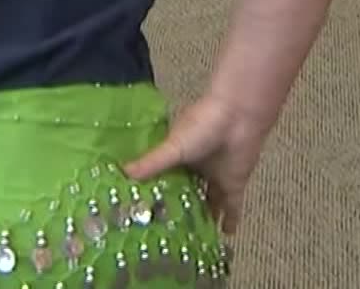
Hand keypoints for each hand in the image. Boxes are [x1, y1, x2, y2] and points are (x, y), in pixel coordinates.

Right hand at [122, 96, 270, 233]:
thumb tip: (120, 173)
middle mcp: (196, 169)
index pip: (163, 180)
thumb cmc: (202, 126)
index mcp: (178, 156)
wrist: (238, 117)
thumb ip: (151, 163)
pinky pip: (231, 207)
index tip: (141, 213)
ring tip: (191, 242)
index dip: (154, 195)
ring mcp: (215, 178)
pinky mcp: (234, 185)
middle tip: (164, 235)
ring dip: (202, 218)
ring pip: (207, 203)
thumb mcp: (173, 147)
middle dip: (178, 211)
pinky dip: (229, 220)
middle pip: (185, 194)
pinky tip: (225, 235)